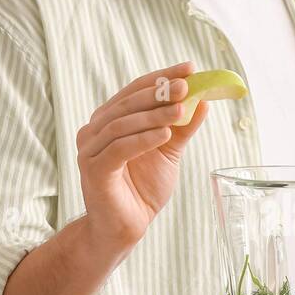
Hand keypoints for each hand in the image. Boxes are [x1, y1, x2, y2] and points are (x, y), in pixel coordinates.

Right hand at [77, 61, 206, 253]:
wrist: (126, 227)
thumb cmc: (143, 188)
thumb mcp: (169, 152)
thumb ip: (182, 127)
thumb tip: (203, 100)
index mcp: (110, 120)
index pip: (135, 90)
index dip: (162, 77)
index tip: (190, 67)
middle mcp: (95, 130)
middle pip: (128, 104)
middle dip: (159, 92)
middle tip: (186, 86)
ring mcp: (90, 150)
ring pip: (122, 124)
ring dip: (154, 115)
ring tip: (181, 111)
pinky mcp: (93, 170)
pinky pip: (118, 149)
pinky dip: (142, 140)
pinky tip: (164, 134)